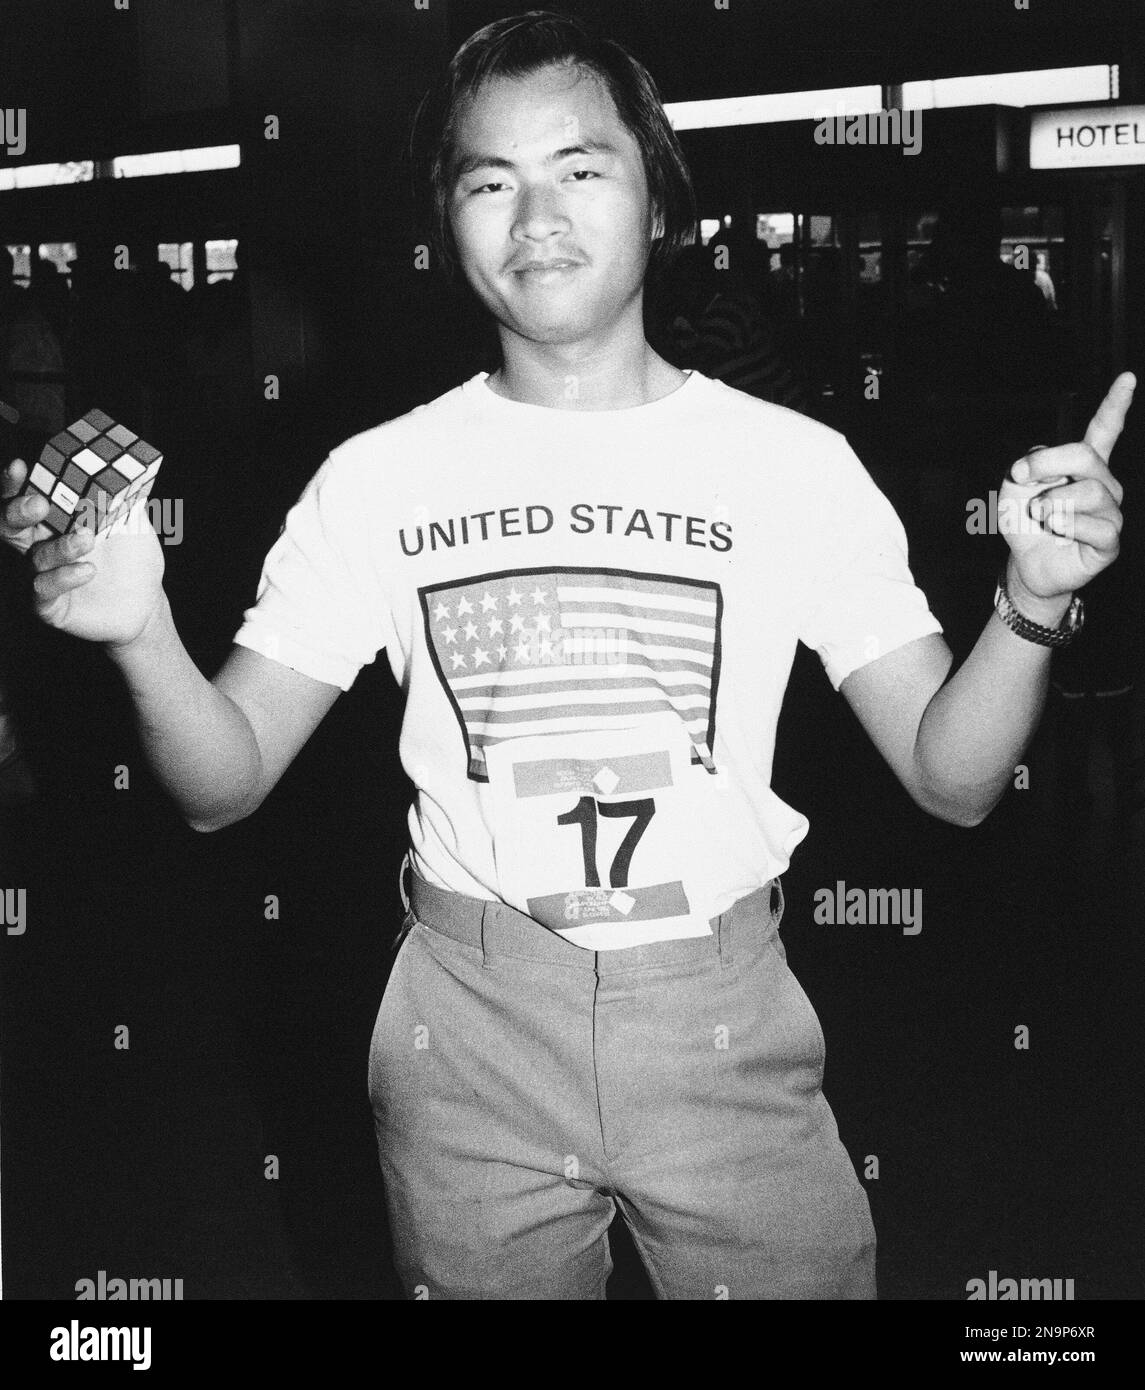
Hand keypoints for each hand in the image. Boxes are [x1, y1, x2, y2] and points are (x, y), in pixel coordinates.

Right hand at [1, 458, 165, 645]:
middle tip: (40, 503)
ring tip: (87, 539)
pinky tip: (88, 571)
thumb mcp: (132, 521)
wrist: (147, 602)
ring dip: (59, 546)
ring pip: (34, 558)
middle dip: (17, 510)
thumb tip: (125, 462)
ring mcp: (41, 575)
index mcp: (54, 519)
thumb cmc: (133, 558)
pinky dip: (63, 577)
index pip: (23, 497)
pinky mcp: (50, 605)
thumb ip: (122, 494)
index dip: (15, 482)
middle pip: (9, 524)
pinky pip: (43, 590)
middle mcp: (39, 545)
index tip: (21, 466)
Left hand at [999, 372, 1133, 601]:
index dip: (1116, 404)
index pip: (1104, 430)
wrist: (1026, 566)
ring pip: (1091, 492)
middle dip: (1047, 464)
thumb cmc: (1025, 524)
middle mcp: (1104, 485)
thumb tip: (1040, 461)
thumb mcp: (1014, 489)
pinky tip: (1057, 529)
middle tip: (1019, 477)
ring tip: (1040, 514)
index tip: (1127, 378)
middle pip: (1086, 457)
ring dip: (1053, 502)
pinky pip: (1096, 526)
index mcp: (1084, 467)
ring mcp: (1110, 513)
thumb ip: (1027, 468)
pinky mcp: (1109, 541)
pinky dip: (1067, 526)